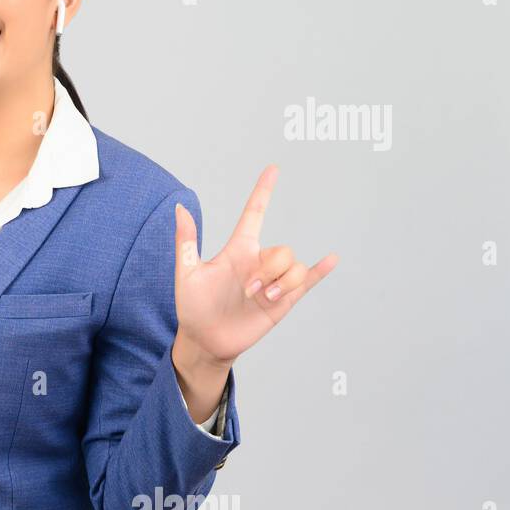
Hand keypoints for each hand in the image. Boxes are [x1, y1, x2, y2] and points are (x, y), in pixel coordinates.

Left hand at [173, 165, 337, 364]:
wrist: (205, 340)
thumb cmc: (193, 306)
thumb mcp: (186, 273)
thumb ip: (186, 241)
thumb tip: (180, 206)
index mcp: (237, 250)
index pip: (254, 214)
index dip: (264, 191)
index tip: (273, 169)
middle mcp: (258, 262)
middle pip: (282, 250)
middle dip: (268, 270)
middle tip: (247, 290)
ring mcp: (272, 281)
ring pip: (294, 267)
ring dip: (281, 283)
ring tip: (261, 299)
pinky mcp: (282, 300)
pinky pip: (307, 280)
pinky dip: (320, 270)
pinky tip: (330, 260)